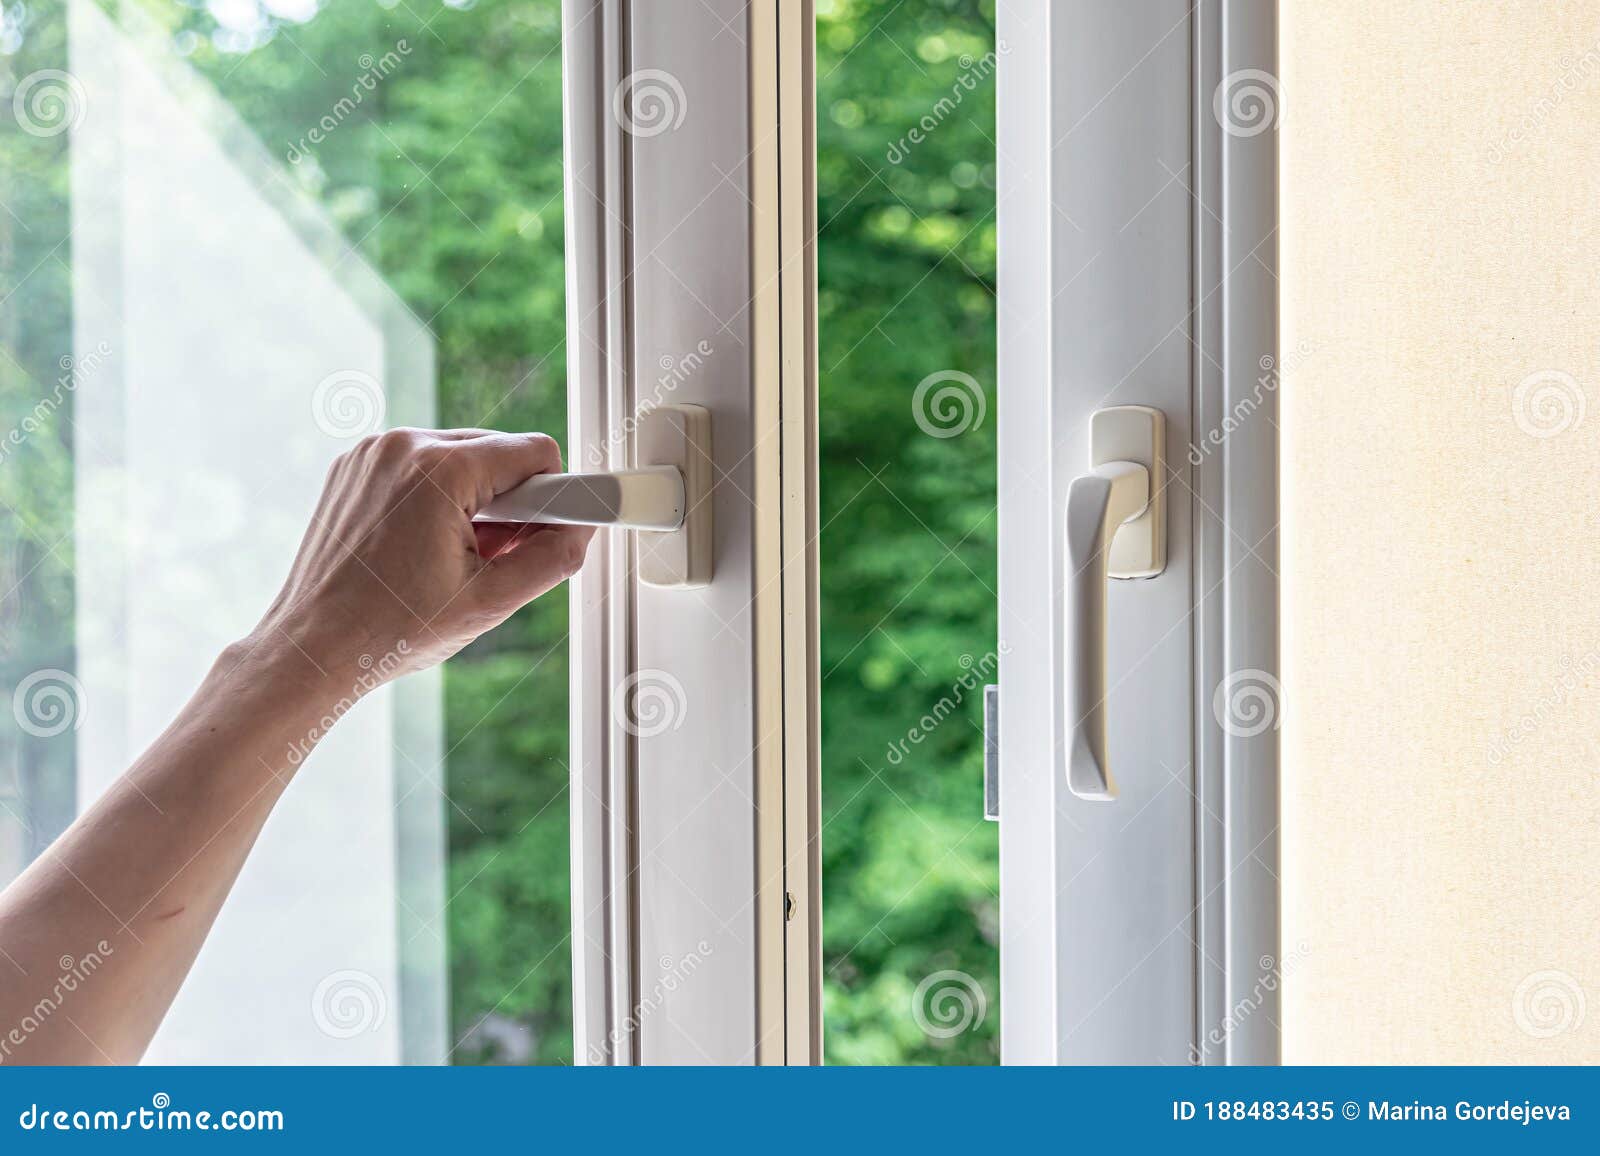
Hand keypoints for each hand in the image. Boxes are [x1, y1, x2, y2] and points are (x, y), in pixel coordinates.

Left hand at [243, 427, 592, 692]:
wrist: (311, 648)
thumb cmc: (390, 632)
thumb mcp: (489, 603)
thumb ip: (552, 560)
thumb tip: (583, 530)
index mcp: (437, 470)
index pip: (535, 452)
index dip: (553, 498)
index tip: (546, 534)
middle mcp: (402, 445)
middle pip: (498, 451)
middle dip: (511, 503)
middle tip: (489, 558)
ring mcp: (372, 452)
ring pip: (460, 457)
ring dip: (474, 501)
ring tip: (450, 557)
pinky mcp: (355, 465)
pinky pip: (421, 465)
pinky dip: (436, 498)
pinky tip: (421, 547)